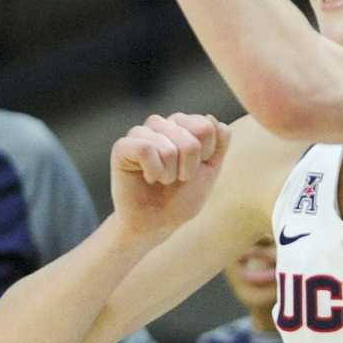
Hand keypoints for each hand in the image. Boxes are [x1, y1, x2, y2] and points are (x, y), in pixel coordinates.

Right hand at [111, 113, 231, 239]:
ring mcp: (140, 133)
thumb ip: (219, 143)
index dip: (206, 155)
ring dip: (170, 174)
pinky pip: (146, 149)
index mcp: (182, 125)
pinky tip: (148, 177)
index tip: (195, 169)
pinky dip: (153, 171)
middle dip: (189, 169)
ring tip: (161, 179)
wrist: (156, 224)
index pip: (206, 127)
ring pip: (169, 149)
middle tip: (176, 178)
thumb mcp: (210, 171)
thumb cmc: (181, 198)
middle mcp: (161, 124)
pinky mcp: (122, 146)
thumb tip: (212, 118)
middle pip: (191, 140)